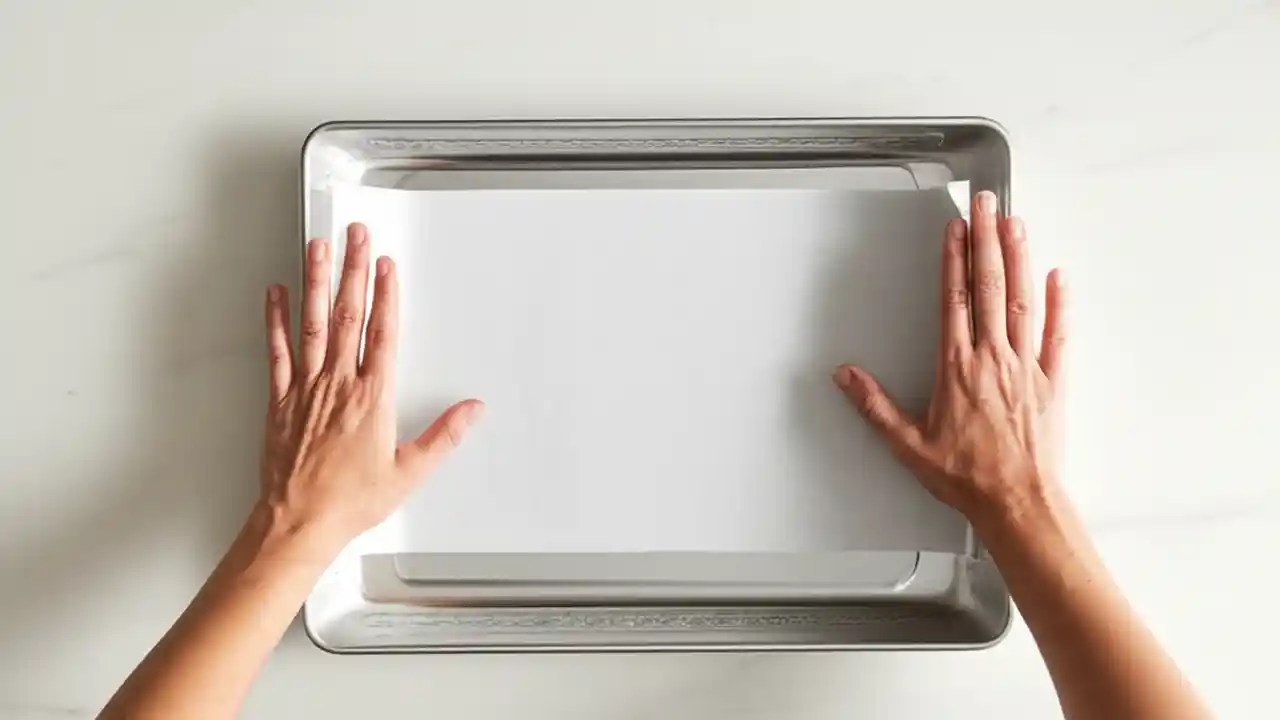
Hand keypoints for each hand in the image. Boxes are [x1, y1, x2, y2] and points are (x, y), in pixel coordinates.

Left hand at [259, 222, 483, 546]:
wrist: (298, 522)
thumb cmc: (349, 501)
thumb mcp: (409, 472)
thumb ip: (443, 436)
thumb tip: (472, 410)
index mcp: (372, 399)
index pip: (382, 333)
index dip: (386, 294)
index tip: (386, 264)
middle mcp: (338, 385)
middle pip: (348, 316)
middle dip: (353, 271)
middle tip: (354, 236)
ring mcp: (305, 389)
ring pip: (312, 324)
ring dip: (316, 282)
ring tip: (318, 248)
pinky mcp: (279, 401)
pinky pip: (277, 352)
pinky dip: (276, 321)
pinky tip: (276, 294)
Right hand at [833, 190, 1066, 532]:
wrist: (1018, 504)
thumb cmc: (967, 477)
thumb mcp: (908, 445)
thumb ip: (875, 406)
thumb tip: (846, 376)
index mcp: (957, 368)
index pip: (955, 300)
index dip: (954, 260)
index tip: (955, 229)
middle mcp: (993, 359)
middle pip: (990, 286)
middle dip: (987, 240)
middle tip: (988, 204)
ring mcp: (1027, 367)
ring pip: (1023, 300)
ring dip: (1019, 258)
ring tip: (1016, 223)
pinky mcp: (1053, 383)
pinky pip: (1058, 335)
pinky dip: (1060, 303)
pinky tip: (1058, 276)